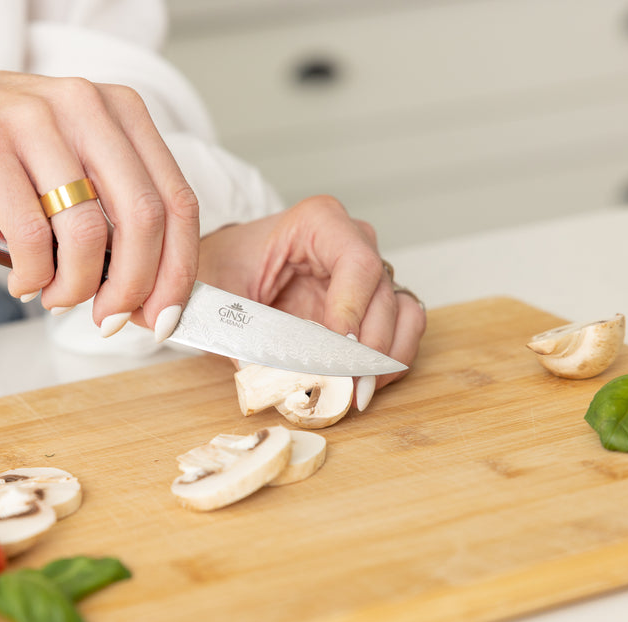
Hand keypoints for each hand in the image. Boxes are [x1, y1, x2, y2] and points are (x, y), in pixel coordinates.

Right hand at [0, 68, 199, 335]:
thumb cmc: (11, 150)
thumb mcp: (79, 163)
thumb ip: (117, 212)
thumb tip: (150, 293)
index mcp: (124, 111)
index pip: (177, 201)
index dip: (178, 270)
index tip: (164, 315)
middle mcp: (87, 107)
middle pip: (142, 218)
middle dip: (133, 286)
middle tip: (111, 318)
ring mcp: (36, 120)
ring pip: (86, 231)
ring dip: (76, 286)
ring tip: (58, 298)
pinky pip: (29, 233)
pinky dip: (33, 274)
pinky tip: (26, 283)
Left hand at [198, 195, 425, 397]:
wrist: (228, 265)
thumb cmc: (228, 266)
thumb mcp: (224, 293)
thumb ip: (243, 331)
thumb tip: (260, 377)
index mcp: (320, 221)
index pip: (357, 264)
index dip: (353, 311)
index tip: (338, 350)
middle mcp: (354, 241)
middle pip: (383, 296)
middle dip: (369, 350)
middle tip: (348, 389)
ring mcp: (368, 273)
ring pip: (403, 314)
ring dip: (386, 360)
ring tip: (358, 393)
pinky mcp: (371, 303)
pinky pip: (399, 330)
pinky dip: (386, 363)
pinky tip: (361, 387)